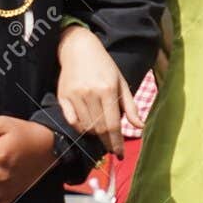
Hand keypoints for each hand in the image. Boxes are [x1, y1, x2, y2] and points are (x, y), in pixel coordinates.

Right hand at [56, 23, 141, 156]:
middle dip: (107, 140)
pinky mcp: (62, 96)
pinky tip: (87, 124)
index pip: (113, 125)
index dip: (116, 142)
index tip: (120, 154)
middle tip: (112, 144)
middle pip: (99, 129)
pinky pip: (72, 121)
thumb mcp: (121, 83)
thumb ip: (130, 106)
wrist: (78, 48)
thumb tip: (140, 127)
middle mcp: (90, 93)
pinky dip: (81, 127)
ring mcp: (75, 95)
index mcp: (108, 90)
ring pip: (86, 127)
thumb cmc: (104, 66)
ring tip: (101, 130)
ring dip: (95, 133)